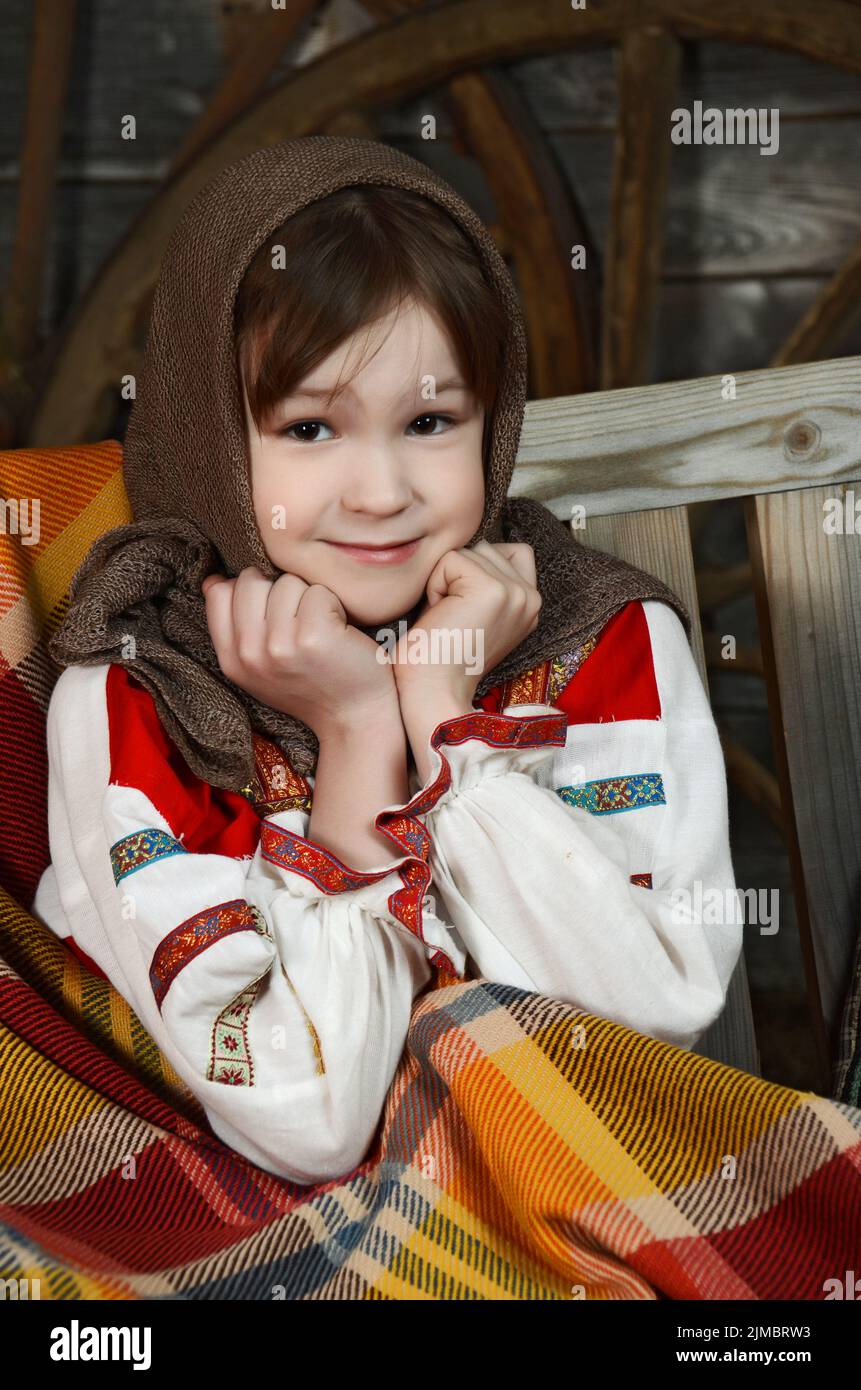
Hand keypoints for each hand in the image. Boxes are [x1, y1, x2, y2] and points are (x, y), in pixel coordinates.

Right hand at [201, 566, 399, 738]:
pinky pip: (317, 591)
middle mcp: (250, 653)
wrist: (353, 718)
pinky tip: (338, 631)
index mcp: (232, 660)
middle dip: (279, 591)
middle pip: (251, 581)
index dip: (248, 591)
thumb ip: (233, 628)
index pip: (219, 593)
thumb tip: (213, 581)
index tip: (272, 611)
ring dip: (309, 598)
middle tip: (300, 621)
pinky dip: (333, 604)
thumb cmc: (311, 687)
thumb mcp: (258, 668)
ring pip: (287, 582)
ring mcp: (280, 645)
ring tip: (320, 629)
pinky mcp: (313, 637)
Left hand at [393, 540, 541, 707]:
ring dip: (445, 580)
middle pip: (484, 547)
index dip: (476, 570)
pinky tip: (441, 615)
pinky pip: (450, 559)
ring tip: (448, 616)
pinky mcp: (492, 589)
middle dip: (458, 575)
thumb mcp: (478, 614)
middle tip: (454, 616)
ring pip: (467, 552)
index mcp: (531, 604)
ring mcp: (515, 592)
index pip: (511, 550)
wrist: (435, 690)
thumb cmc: (442, 655)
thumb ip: (490, 581)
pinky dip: (435, 585)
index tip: (465, 611)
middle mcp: (530, 597)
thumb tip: (474, 547)